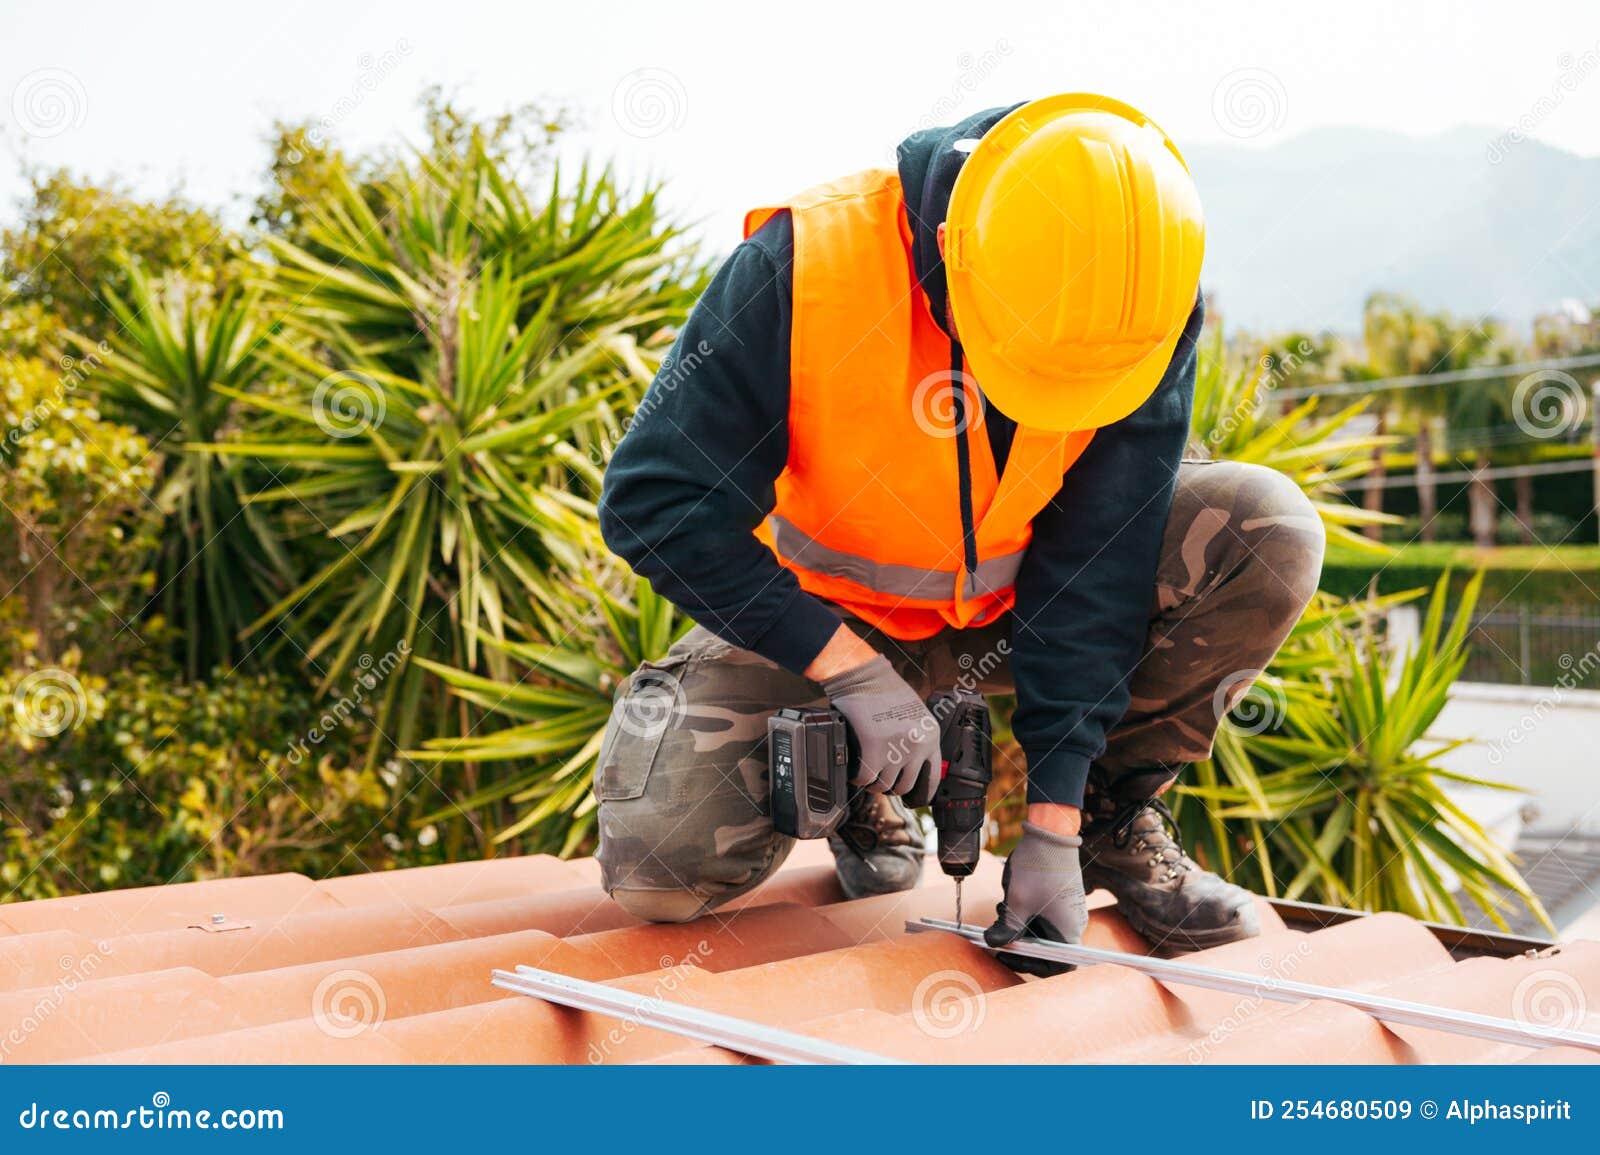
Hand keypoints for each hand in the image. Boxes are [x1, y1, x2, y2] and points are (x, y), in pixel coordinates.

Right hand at [818, 654, 939, 796]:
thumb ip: (916, 737)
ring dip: (872, 783)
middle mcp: (917, 746)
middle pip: (905, 785)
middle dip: (890, 787)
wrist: (865, 675)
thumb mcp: (915, 713)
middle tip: (880, 780)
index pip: (933, 777)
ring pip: (883, 784)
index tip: (913, 797)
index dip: (922, 792)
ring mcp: (896, 749)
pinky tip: (853, 772)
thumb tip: (908, 761)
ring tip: (865, 775)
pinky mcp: (873, 749)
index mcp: (930, 736)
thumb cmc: (886, 688)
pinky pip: (864, 777)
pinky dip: (857, 779)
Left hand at [985, 822, 1087, 970]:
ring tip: (1000, 915)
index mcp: (1068, 931)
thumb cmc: (1038, 868)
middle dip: (1020, 944)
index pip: (1059, 965)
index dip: (1034, 966)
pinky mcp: (1062, 899)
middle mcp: (1073, 924)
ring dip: (1020, 928)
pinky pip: (1044, 916)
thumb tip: (992, 942)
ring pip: (1043, 931)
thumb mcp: (1017, 902)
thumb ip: (1006, 927)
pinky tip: (1008, 903)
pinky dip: (1026, 915)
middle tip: (997, 938)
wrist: (1051, 833)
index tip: (1011, 956)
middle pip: (1048, 948)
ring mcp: (1069, 910)